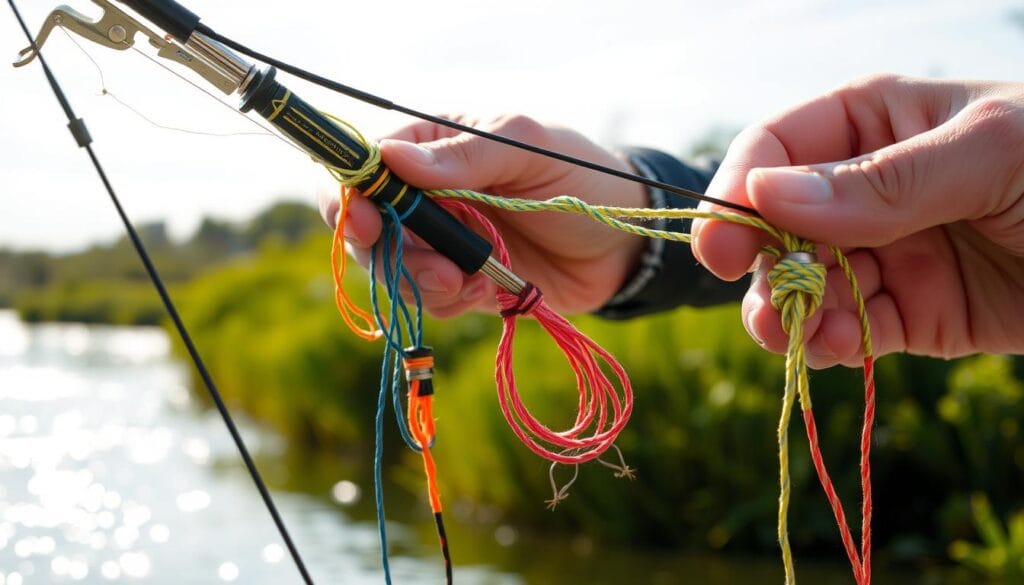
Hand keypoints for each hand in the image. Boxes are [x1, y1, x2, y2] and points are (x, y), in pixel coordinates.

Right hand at [319, 115, 645, 316]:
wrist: (622, 242)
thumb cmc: (579, 176)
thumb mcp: (529, 151)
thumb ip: (465, 155)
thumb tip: (391, 158)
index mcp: (434, 144)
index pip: (366, 166)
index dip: (353, 195)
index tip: (368, 224)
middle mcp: (427, 193)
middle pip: (369, 226)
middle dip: (393, 254)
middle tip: (438, 269)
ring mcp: (443, 240)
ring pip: (393, 269)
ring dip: (424, 283)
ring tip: (473, 281)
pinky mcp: (461, 281)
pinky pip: (429, 299)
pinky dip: (450, 301)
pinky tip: (488, 289)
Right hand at [692, 75, 1023, 367]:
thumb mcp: (992, 154)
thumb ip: (882, 181)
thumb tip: (767, 196)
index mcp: (879, 123)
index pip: (780, 147)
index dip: (739, 190)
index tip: (720, 243)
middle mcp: (868, 189)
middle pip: (777, 225)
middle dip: (757, 264)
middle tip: (755, 303)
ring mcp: (886, 252)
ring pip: (802, 284)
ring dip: (785, 312)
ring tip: (792, 333)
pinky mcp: (911, 314)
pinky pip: (846, 329)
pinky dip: (826, 343)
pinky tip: (828, 346)